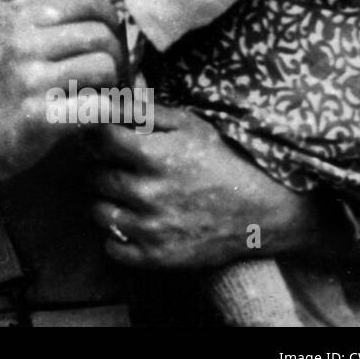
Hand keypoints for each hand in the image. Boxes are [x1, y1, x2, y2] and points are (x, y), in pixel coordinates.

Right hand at [0, 0, 122, 220]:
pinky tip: (92, 116)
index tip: (108, 34)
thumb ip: (60, 9)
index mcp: (20, 20)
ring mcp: (30, 81)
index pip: (85, 1)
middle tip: (108, 73)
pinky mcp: (40, 117)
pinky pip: (99, 106)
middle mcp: (22, 44)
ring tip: (98, 93)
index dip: (108, 16)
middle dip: (115, 55)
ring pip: (104, 68)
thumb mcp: (23, 39)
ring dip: (111, 85)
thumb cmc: (6, 85)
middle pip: (100, 35)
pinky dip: (106, 113)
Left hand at [87, 104, 327, 269]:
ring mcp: (152, 229)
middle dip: (102, 168)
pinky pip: (112, 247)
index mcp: (153, 156)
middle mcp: (147, 193)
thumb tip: (105, 100)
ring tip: (127, 195)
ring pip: (99, 212)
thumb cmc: (225, 159)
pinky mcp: (158, 257)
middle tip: (119, 167)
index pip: (97, 140)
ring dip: (107, 201)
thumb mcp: (189, 125)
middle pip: (94, 177)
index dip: (98, 136)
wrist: (265, 210)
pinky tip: (135, 222)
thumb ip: (143, 111)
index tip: (106, 138)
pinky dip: (117, 236)